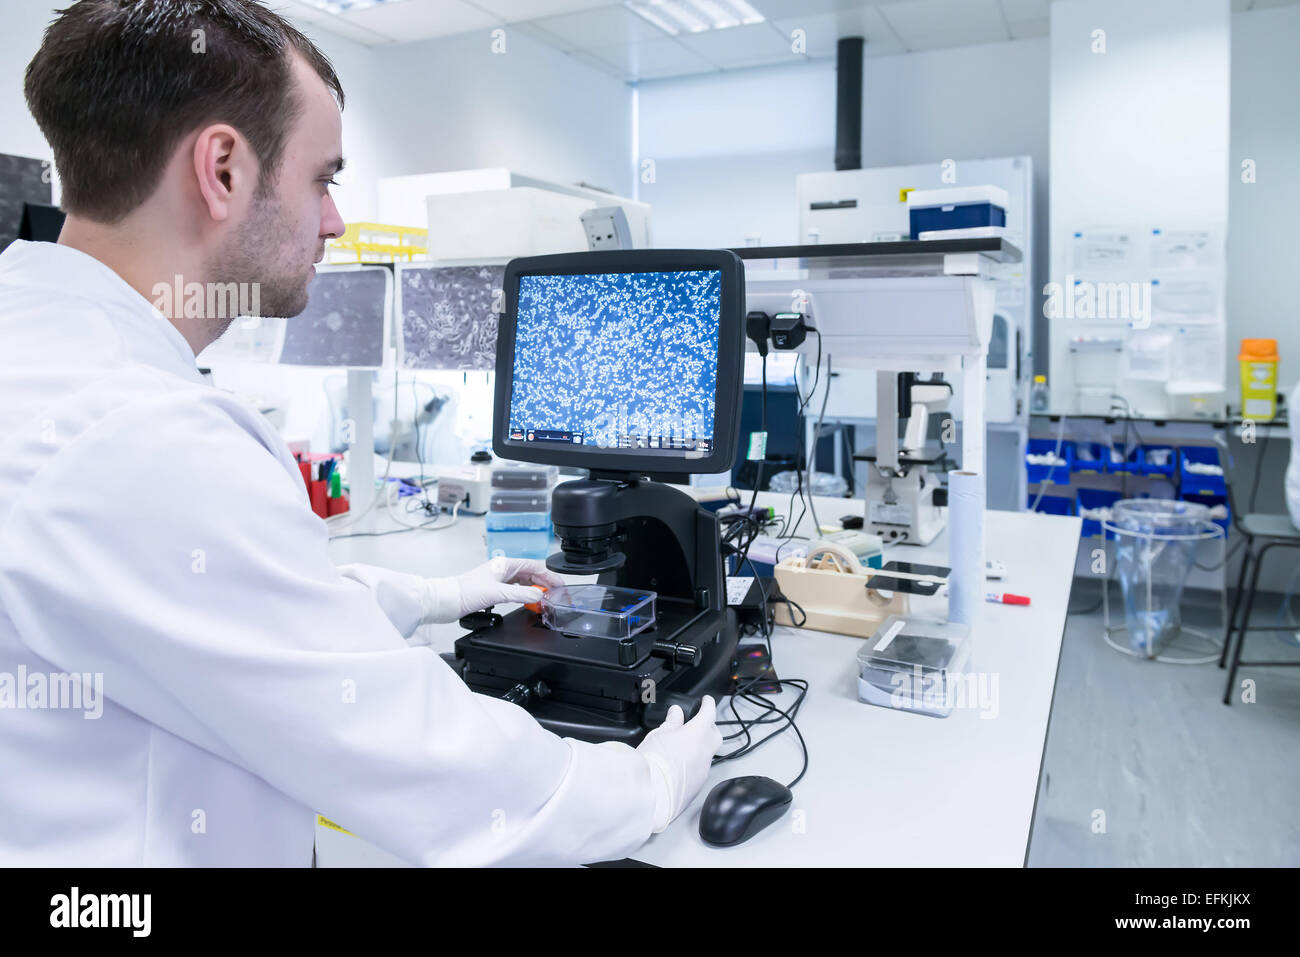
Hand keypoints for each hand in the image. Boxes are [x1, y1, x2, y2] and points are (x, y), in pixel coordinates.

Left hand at [453, 556, 563, 617]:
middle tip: (554, 595)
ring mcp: (498, 579)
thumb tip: (538, 596)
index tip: (559, 585)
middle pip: (530, 574)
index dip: (549, 576)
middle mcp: (503, 569)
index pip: (534, 566)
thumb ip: (521, 594)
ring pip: (523, 582)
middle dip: (544, 584)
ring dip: (534, 590)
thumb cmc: (466, 592)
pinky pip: (515, 590)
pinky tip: (527, 601)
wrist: (448, 601)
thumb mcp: (498, 593)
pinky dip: (524, 595)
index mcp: (505, 564)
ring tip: (543, 599)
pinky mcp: (494, 590)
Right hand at [636, 696, 721, 832]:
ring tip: (684, 746)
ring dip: (700, 748)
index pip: (709, 714)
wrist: (649, 794)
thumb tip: (676, 713)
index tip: (707, 701)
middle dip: (709, 727)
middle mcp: (705, 752)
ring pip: (708, 754)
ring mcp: (703, 771)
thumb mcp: (658, 735)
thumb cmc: (652, 762)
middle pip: (716, 734)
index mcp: (697, 735)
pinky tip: (681, 765)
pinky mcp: (698, 786)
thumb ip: (671, 723)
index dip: (708, 704)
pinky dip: (694, 764)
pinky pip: (701, 770)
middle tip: (698, 723)